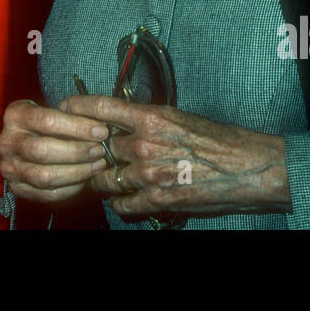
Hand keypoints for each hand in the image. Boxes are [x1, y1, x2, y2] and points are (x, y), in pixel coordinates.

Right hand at [0, 99, 110, 203]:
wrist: (25, 139)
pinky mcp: (17, 188)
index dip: (77, 127)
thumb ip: (72, 117)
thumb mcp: (52, 110)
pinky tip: (85, 180)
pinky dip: (70, 189)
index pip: (47, 121)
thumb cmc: (46, 123)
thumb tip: (101, 130)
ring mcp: (9, 168)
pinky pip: (46, 195)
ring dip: (76, 172)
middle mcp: (7, 142)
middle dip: (77, 152)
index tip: (101, 131)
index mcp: (15, 115)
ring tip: (97, 165)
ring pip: (44, 176)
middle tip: (100, 151)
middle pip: (42, 150)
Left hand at [61, 94, 290, 219]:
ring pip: (106, 178)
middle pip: (99, 148)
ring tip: (105, 178)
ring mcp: (148, 174)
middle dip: (95, 152)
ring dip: (104, 179)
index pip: (101, 108)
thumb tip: (124, 122)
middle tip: (91, 154)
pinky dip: (118, 201)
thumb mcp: (179, 117)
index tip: (63, 108)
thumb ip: (148, 120)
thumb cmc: (218, 139)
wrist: (246, 167)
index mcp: (151, 117)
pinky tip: (122, 198)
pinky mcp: (156, 199)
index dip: (77, 107)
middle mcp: (144, 144)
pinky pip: (122, 203)